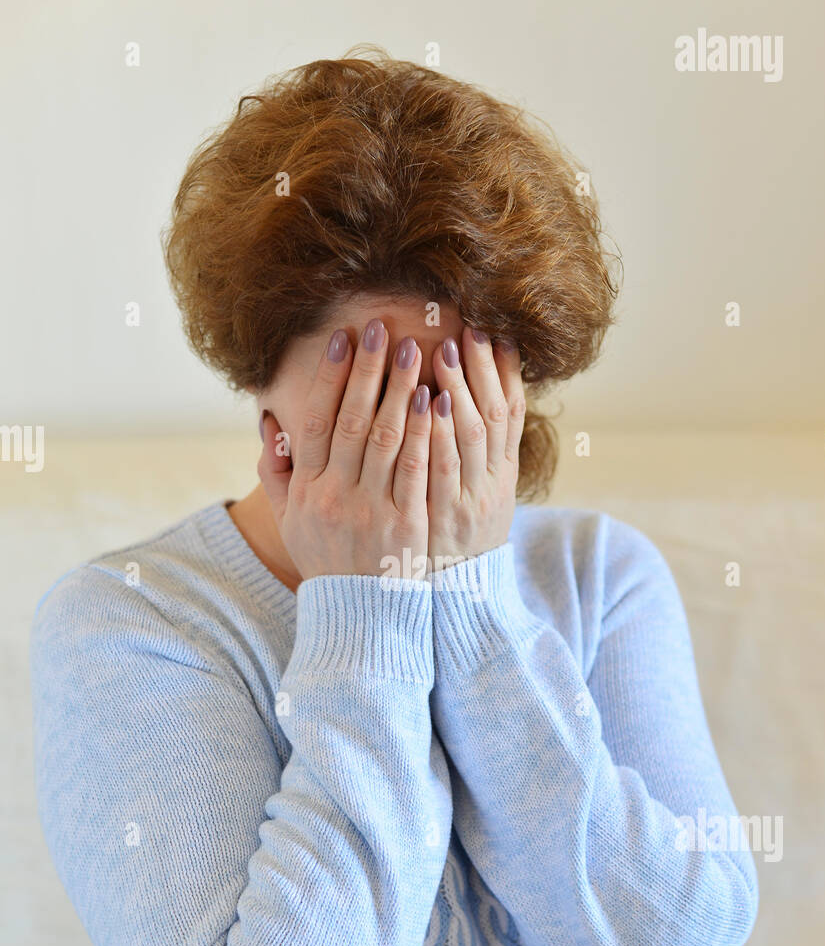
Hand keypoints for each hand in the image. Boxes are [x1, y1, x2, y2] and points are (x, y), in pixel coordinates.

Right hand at [258, 319, 431, 581]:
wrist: (359, 616)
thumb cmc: (327, 559)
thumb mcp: (291, 521)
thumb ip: (278, 472)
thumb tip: (269, 422)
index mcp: (308, 490)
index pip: (316, 422)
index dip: (330, 378)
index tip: (342, 340)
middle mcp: (336, 496)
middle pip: (352, 422)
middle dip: (369, 372)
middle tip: (384, 329)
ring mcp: (372, 511)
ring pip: (387, 441)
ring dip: (401, 391)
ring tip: (416, 352)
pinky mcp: (407, 526)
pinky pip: (416, 472)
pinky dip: (426, 434)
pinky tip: (435, 401)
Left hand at [427, 327, 525, 568]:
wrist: (452, 599)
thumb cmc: (456, 538)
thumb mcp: (480, 497)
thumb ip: (479, 453)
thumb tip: (464, 397)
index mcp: (503, 473)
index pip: (513, 412)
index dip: (506, 373)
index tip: (497, 334)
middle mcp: (493, 483)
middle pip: (494, 414)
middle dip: (481, 370)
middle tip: (469, 328)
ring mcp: (469, 499)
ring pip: (471, 435)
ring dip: (459, 389)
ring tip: (445, 350)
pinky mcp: (442, 517)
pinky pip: (441, 468)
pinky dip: (437, 433)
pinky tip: (426, 401)